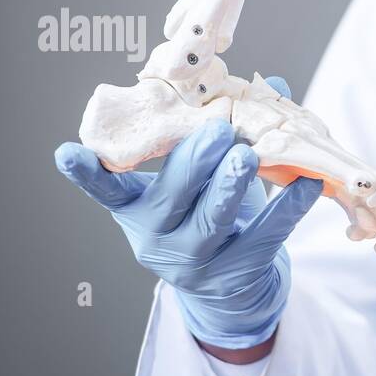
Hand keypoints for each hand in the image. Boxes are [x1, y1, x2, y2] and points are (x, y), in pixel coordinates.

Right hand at [55, 76, 323, 349]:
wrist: (230, 290)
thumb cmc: (205, 217)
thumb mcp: (196, 182)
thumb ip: (220, 134)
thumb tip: (270, 86)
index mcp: (136, 208)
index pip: (105, 190)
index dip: (86, 173)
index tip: (68, 152)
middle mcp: (156, 237)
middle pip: (171, 196)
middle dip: (193, 161)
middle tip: (217, 130)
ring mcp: (195, 261)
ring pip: (212, 219)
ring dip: (230, 185)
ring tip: (249, 157)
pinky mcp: (236, 274)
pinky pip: (264, 237)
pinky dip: (287, 209)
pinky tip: (307, 185)